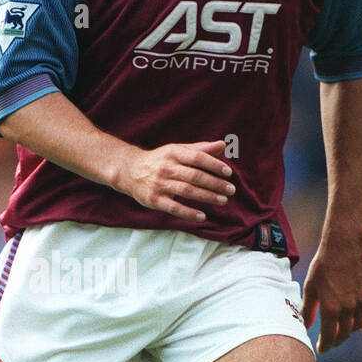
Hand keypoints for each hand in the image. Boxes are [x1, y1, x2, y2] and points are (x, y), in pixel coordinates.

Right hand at [112, 140, 234, 221]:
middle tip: (231, 190)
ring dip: (207, 197)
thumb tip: (223, 145)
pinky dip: (189, 212)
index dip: (214, 165)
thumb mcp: (177, 151)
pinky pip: (173, 207)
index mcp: (173, 153)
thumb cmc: (160, 160)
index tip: (228, 173)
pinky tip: (202, 216)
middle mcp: (166, 167)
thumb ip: (200, 149)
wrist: (130, 171)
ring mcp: (159, 184)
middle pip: (195, 176)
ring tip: (222, 200)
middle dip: (215, 184)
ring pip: (187, 191)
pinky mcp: (154, 200)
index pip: (198, 158)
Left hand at [301, 234, 361, 352]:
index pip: (329, 336)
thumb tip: (305, 326)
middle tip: (330, 342)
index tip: (321, 349)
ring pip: (357, 325)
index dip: (325, 346)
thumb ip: (308, 309)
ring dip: (349, 331)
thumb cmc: (323, 265)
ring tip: (342, 330)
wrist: (344, 246)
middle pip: (344, 334)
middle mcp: (348, 308)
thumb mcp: (311, 287)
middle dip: (336, 341)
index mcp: (330, 308)